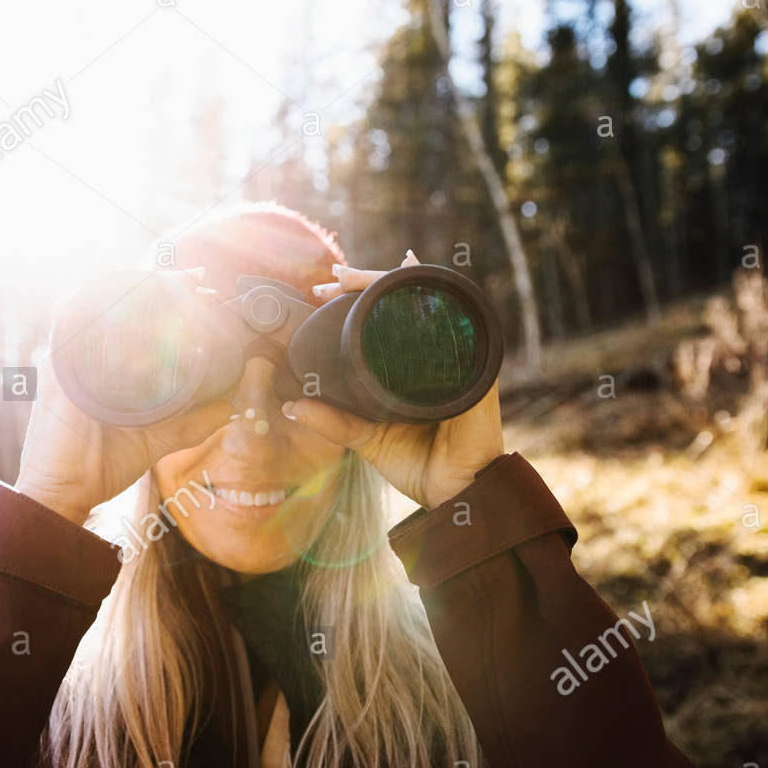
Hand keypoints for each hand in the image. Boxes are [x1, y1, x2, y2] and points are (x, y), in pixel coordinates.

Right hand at [14, 269, 230, 524]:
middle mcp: (83, 354)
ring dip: (136, 286)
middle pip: (117, 301)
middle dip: (158, 282)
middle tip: (196, 278)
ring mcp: (68, 359)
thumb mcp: (159, 436)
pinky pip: (71, 326)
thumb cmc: (103, 463)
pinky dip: (96, 306)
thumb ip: (193, 421)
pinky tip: (127, 291)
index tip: (200, 285)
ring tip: (176, 280)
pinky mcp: (56, 372)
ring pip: (97, 305)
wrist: (65, 493)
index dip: (165, 293)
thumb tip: (231, 406)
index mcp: (104, 364)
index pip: (133, 316)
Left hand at [285, 251, 504, 510]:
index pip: (384, 322)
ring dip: (397, 281)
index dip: (357, 300)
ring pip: (428, 305)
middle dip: (370, 282)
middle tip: (336, 276)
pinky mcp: (476, 369)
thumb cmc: (418, 465)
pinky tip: (419, 275)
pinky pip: (459, 326)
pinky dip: (441, 300)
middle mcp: (436, 357)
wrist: (455, 494)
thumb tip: (291, 406)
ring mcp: (459, 359)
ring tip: (363, 273)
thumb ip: (333, 421)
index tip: (324, 289)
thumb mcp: (367, 439)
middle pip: (405, 305)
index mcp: (410, 369)